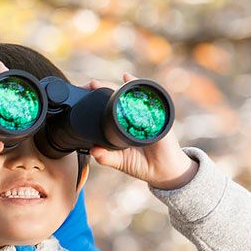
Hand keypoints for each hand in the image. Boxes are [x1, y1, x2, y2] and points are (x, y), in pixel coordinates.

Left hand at [85, 73, 196, 188]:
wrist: (163, 172)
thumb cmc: (142, 165)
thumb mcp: (119, 161)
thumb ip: (105, 156)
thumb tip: (92, 150)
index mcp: (124, 126)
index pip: (110, 108)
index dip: (99, 100)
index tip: (87, 92)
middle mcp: (135, 118)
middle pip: (120, 98)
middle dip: (107, 87)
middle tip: (92, 83)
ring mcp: (147, 117)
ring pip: (134, 96)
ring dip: (125, 85)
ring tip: (116, 78)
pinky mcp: (158, 119)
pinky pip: (150, 101)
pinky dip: (141, 89)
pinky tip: (132, 81)